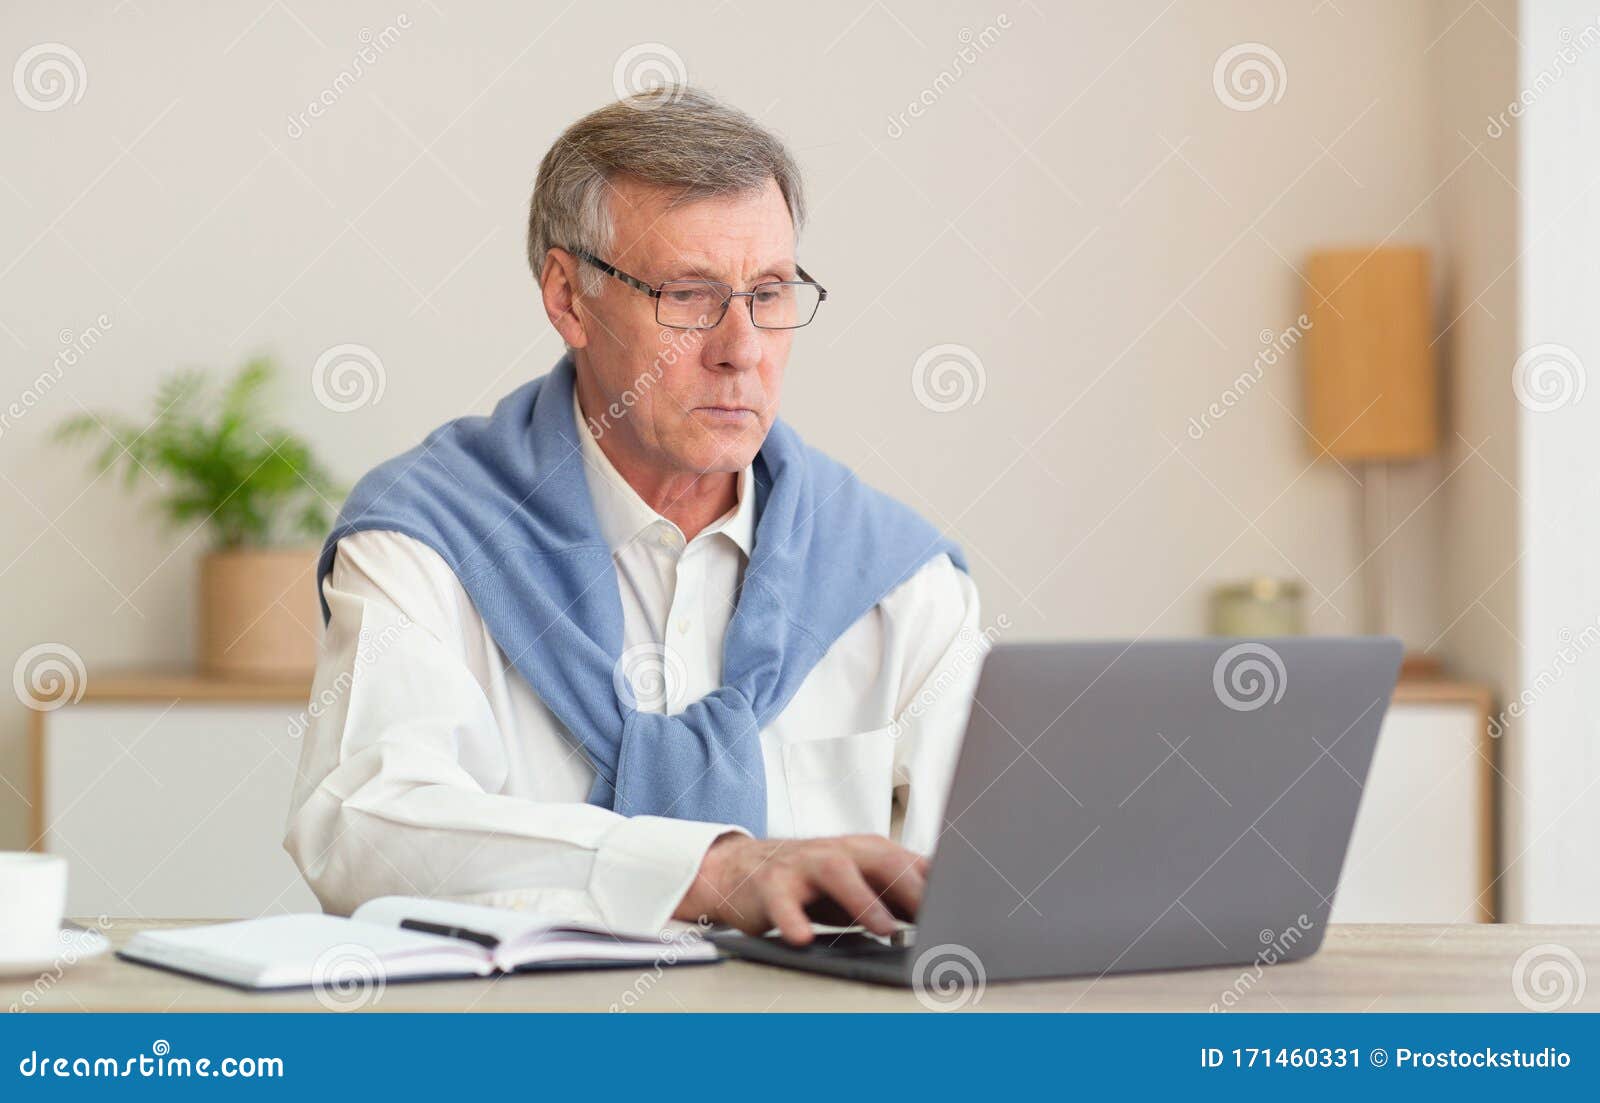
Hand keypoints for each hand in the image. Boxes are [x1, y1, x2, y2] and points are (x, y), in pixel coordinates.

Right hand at [673, 833, 928, 944]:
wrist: (741, 870)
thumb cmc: (811, 881)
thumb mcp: (859, 884)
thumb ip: (897, 896)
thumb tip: (948, 917)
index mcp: (867, 852)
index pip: (910, 862)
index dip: (938, 882)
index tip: (966, 904)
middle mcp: (839, 852)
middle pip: (881, 859)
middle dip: (909, 884)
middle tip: (935, 914)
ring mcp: (803, 865)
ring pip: (836, 872)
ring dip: (863, 899)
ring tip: (883, 928)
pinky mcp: (770, 885)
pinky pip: (782, 902)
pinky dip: (792, 919)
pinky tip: (802, 938)